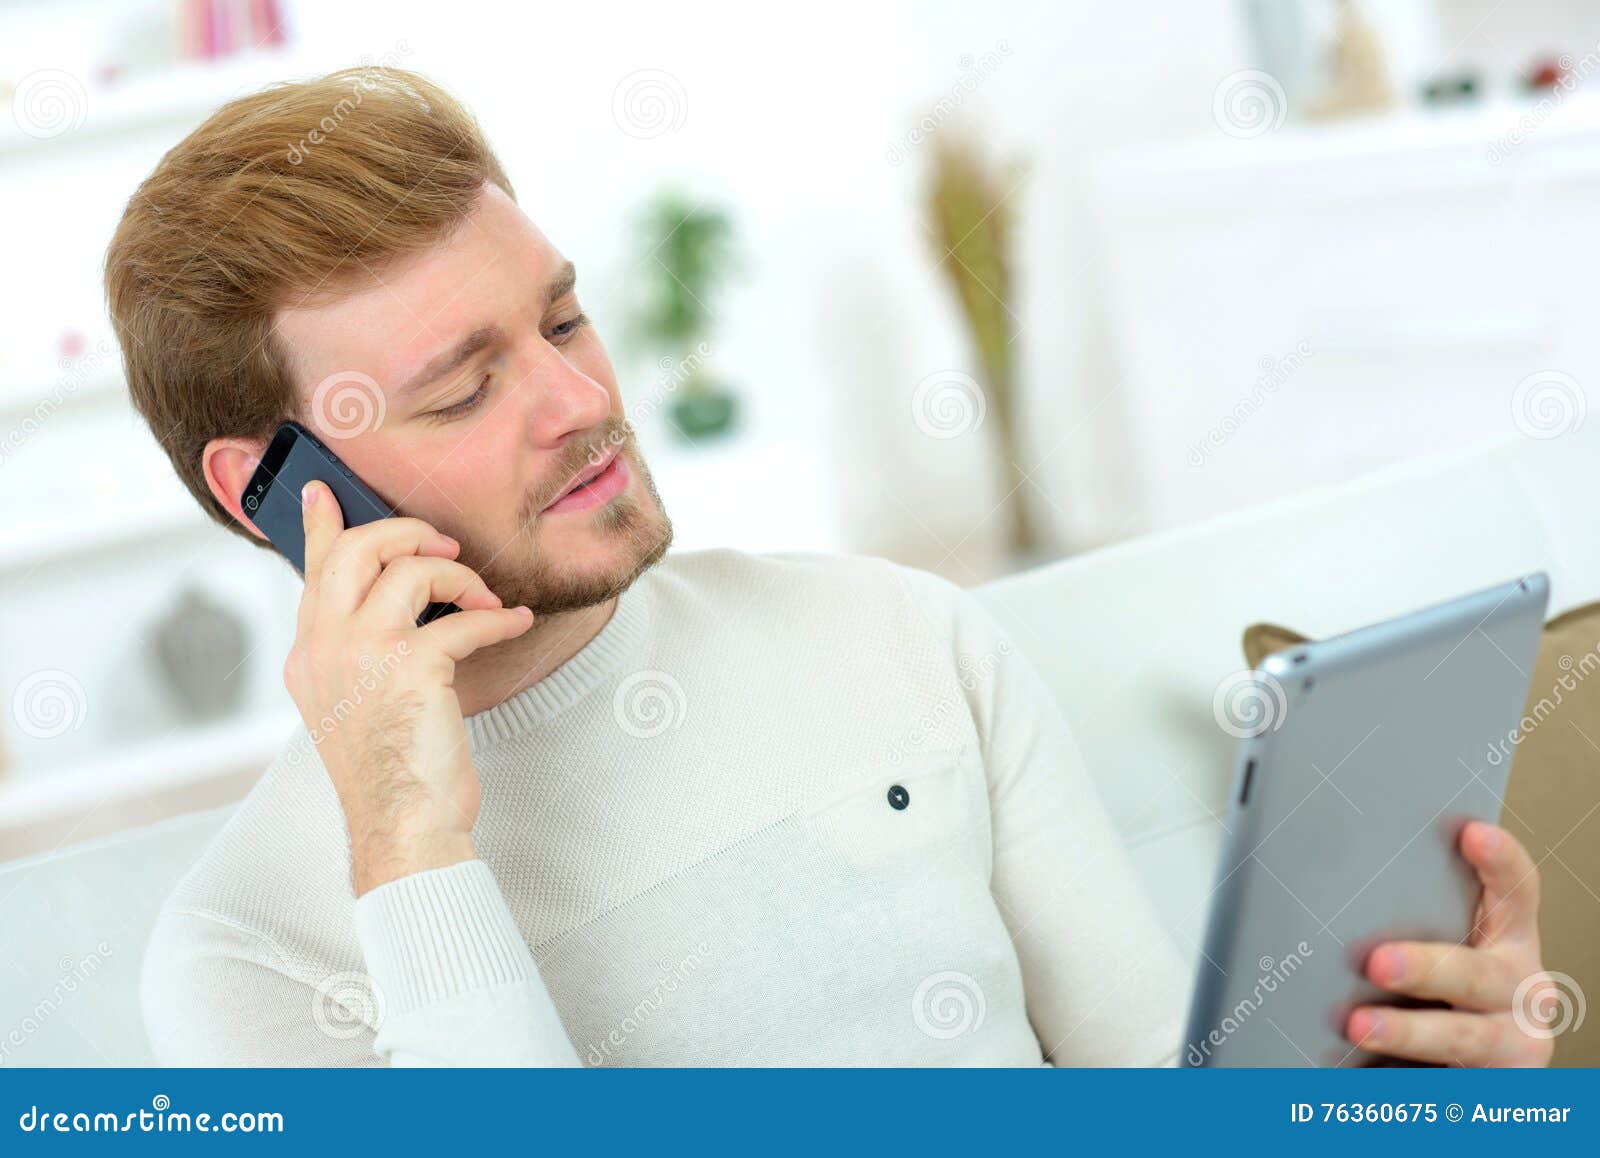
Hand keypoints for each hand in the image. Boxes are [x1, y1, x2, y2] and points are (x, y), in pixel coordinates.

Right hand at [283, 480, 535, 895]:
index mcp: (308, 655)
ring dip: (460, 577)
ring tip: (483, 600)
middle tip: (444, 550)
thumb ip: (360, 653)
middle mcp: (324, 647)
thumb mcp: (356, 703)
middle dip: (409, 534)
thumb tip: (392, 605)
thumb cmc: (392, 772)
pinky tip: (515, 623)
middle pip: (359, 549)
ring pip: (409, 569)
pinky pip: (463, 616)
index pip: (312, 571)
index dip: (321, 524)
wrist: (403, 826)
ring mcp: (362, 653)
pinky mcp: (410, 666)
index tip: (324, 488)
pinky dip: (498, 617)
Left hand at [1344, 821, 1554, 1065]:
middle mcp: (1521, 991)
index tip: (1471, 833)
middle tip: (1378, 961)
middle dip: (1427, 967)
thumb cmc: (1441, 991)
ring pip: (1465, 1039)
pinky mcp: (1493, 1092)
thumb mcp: (1438, 943)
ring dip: (1408, 1033)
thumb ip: (1409, 914)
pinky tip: (1358, 1077)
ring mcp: (1512, 1046)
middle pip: (1478, 974)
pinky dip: (1399, 1084)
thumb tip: (1323, 876)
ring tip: (1359, 1026)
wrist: (1472, 1072)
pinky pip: (1441, 1089)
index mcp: (1509, 941)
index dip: (1499, 862)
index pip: (1516, 892)